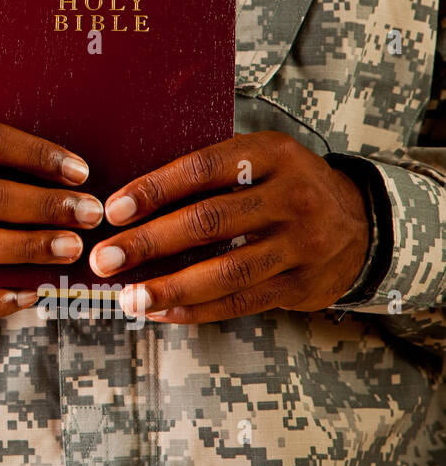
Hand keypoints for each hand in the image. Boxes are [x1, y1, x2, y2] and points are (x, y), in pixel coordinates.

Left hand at [88, 131, 369, 322]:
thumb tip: (128, 202)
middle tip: (104, 258)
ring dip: (170, 287)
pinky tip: (160, 311)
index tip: (112, 211)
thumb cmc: (282, 185)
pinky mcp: (302, 284)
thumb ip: (208, 173)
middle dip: (148, 243)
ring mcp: (301, 244)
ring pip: (226, 270)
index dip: (154, 190)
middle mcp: (290, 196)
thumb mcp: (259, 158)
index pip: (202, 168)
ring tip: (128, 299)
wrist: (361, 222)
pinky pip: (241, 301)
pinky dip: (196, 309)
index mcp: (271, 153)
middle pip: (208, 222)